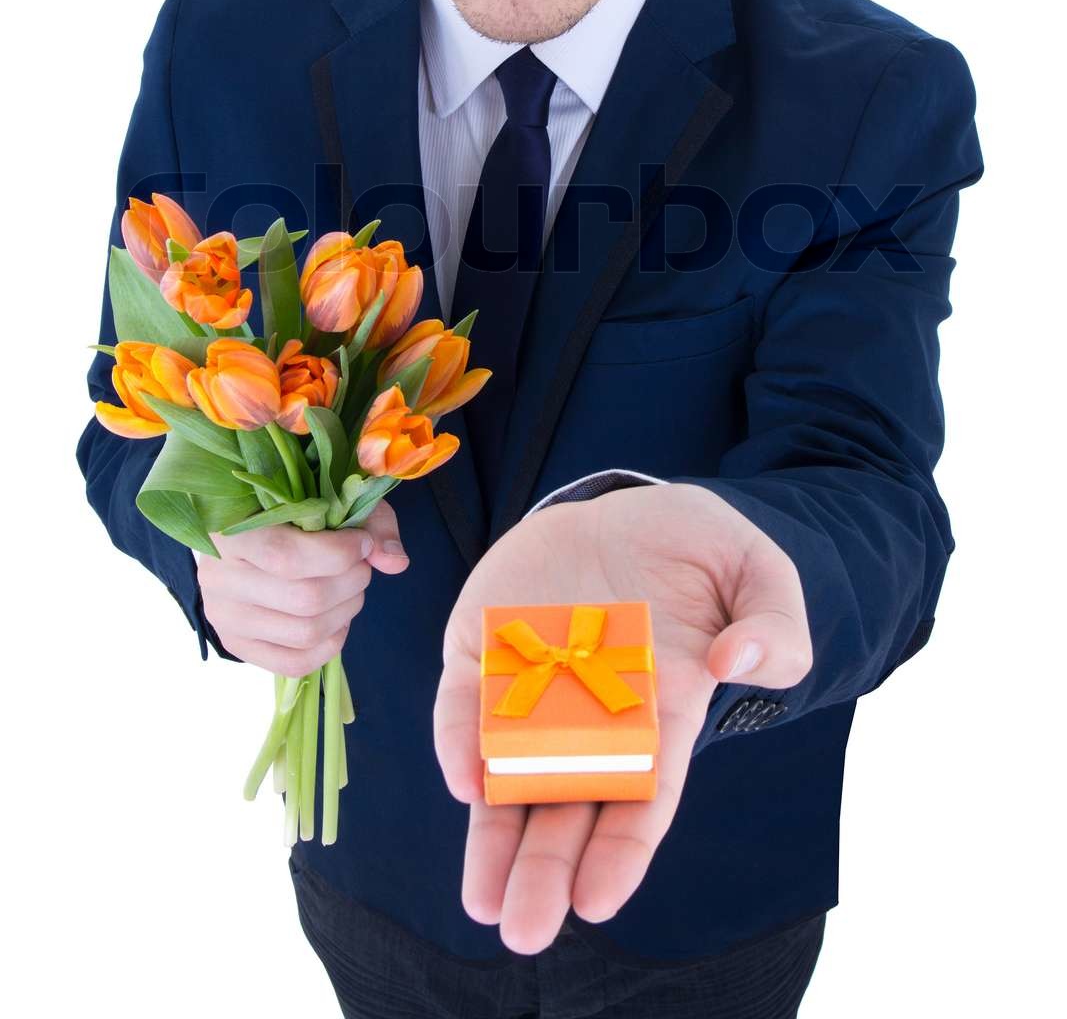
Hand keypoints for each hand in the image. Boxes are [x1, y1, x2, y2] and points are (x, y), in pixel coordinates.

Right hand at [193, 498, 410, 672]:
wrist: (242, 537)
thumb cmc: (288, 512)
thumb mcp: (329, 499)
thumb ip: (368, 521)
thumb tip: (394, 561)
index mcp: (230, 532)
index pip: (288, 558)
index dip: (339, 554)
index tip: (362, 542)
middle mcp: (218, 578)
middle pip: (305, 599)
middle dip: (351, 582)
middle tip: (361, 567)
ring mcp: (224, 617)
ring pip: (304, 633)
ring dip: (346, 612)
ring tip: (351, 589)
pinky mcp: (236, 645)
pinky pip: (294, 663)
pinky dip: (330, 643)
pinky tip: (337, 618)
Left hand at [432, 481, 812, 953]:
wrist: (630, 508)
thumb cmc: (701, 553)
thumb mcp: (759, 573)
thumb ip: (775, 623)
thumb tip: (741, 661)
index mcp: (662, 713)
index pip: (643, 799)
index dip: (621, 851)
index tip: (597, 898)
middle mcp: (592, 717)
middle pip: (567, 808)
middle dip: (544, 870)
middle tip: (523, 929)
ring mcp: (533, 687)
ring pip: (506, 777)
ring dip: (492, 838)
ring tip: (482, 903)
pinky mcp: (486, 647)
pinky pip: (465, 702)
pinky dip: (459, 739)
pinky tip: (462, 779)